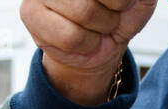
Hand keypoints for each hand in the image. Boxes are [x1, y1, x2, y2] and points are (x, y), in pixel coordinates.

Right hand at [21, 0, 158, 104]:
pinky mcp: (30, 14)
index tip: (118, 5)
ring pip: (84, 13)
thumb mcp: (137, 0)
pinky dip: (86, 44)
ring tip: (96, 27)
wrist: (102, 45)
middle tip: (107, 16)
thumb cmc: (118, 15)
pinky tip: (82, 39)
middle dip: (111, 13)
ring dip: (100, 30)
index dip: (119, 1)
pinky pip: (71, 36)